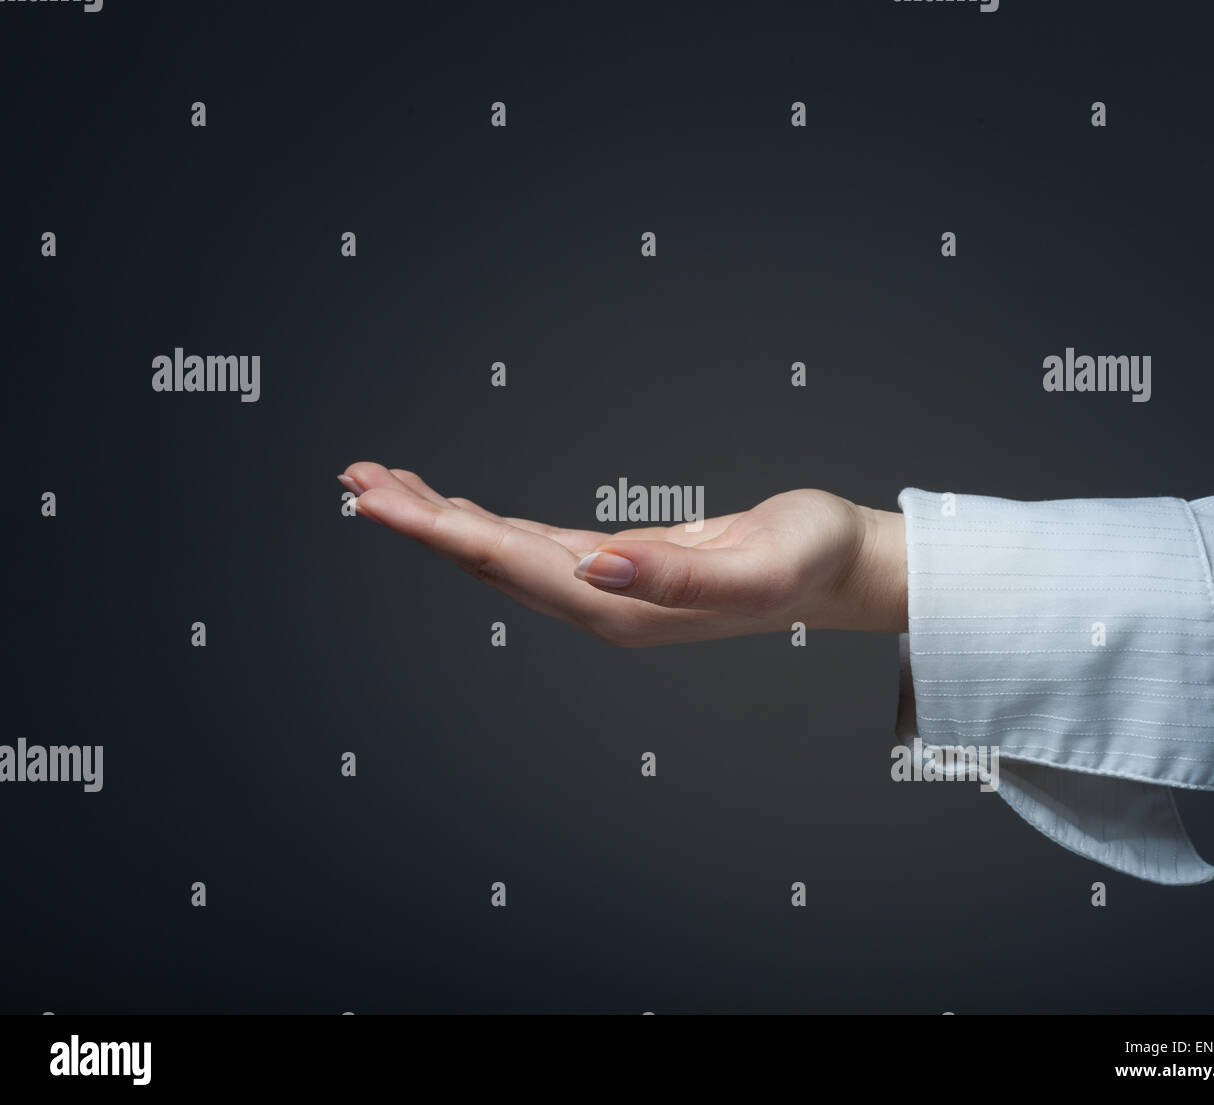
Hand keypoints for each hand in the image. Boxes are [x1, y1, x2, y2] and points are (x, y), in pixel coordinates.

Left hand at [339, 462, 907, 646]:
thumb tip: (593, 564)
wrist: (840, 568)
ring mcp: (605, 587)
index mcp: (620, 607)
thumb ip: (672, 572)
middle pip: (489, 560)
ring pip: (503, 552)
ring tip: (383, 486)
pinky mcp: (616, 565)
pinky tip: (458, 509)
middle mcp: (600, 602)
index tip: (377, 498)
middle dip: (419, 520)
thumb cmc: (806, 560)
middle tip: (355, 480)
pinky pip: (532, 544)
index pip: (508, 564)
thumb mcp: (752, 566)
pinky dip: (486, 521)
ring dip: (443, 519)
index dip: (439, 530)